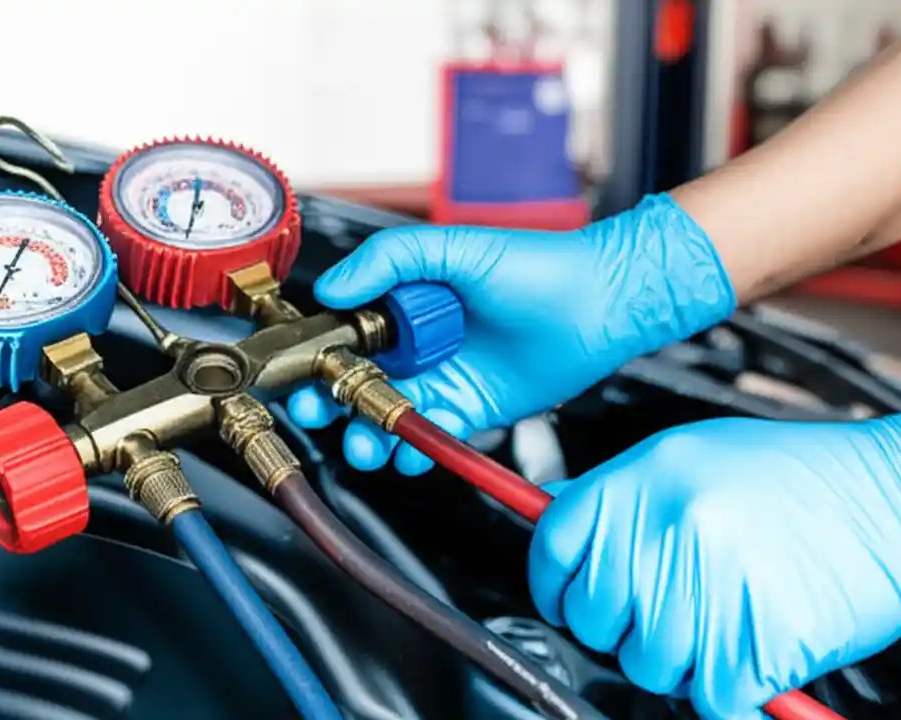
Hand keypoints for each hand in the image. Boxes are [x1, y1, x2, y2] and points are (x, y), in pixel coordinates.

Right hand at [287, 194, 735, 473]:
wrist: (600, 302)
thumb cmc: (537, 266)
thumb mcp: (455, 248)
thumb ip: (390, 259)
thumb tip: (333, 287)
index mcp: (403, 301)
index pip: (342, 333)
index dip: (317, 356)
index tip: (300, 374)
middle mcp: (417, 342)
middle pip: (354, 382)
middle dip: (331, 404)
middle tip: (322, 414)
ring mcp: (441, 377)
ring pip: (386, 416)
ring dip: (368, 436)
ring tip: (368, 445)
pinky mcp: (469, 408)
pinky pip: (428, 436)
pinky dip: (413, 450)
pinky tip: (409, 452)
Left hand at [529, 377, 900, 718]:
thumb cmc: (815, 478)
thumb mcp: (705, 458)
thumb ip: (637, 504)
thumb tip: (583, 551)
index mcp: (648, 476)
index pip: (554, 547)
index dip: (559, 584)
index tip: (572, 599)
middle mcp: (669, 527)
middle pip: (595, 617)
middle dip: (628, 627)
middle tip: (677, 612)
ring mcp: (710, 585)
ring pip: (647, 665)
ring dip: (683, 660)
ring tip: (730, 620)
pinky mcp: (754, 641)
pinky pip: (707, 696)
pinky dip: (729, 689)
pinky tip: (755, 648)